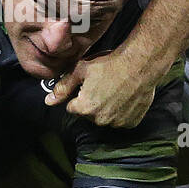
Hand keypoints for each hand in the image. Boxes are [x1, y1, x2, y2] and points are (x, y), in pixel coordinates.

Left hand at [44, 49, 158, 128]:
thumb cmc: (111, 65)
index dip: (78, 95)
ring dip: (107, 108)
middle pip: (88, 114)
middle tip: (102, 85)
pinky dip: (121, 111)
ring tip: (115, 90)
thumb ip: (63, 87)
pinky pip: (121, 120)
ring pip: (105, 117)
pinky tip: (124, 97)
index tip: (87, 85)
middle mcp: (99, 120)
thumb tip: (49, 101)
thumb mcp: (81, 70)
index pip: (72, 107)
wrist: (140, 65)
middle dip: (92, 102)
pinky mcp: (130, 123)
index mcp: (84, 108)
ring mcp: (116, 123)